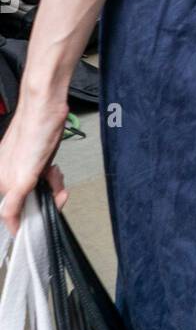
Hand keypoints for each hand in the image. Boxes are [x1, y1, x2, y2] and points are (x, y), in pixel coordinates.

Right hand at [0, 96, 69, 236]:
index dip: (28, 219)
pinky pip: (43, 178)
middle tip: (56, 190)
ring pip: (38, 190)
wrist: (46, 105)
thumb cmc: (36, 131)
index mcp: (1, 183)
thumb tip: (11, 224)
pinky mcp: (33, 160)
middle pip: (28, 202)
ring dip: (51, 185)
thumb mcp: (25, 176)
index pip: (11, 215)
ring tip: (54, 173)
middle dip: (46, 197)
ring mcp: (20, 168)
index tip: (38, 221)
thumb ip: (14, 203)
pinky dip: (51, 176)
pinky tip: (54, 168)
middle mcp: (6, 177)